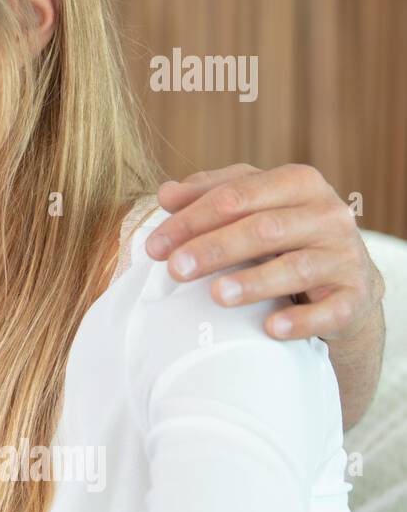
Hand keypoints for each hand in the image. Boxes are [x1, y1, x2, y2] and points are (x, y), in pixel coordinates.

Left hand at [145, 163, 382, 340]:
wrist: (343, 277)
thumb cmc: (283, 235)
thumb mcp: (250, 206)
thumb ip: (208, 195)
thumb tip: (165, 194)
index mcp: (298, 183)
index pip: (236, 196)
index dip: (191, 220)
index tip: (154, 246)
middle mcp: (327, 214)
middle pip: (264, 229)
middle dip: (214, 249)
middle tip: (174, 269)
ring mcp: (345, 256)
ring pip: (296, 268)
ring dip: (254, 282)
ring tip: (216, 296)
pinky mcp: (356, 296)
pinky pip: (330, 310)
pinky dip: (301, 320)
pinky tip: (270, 328)